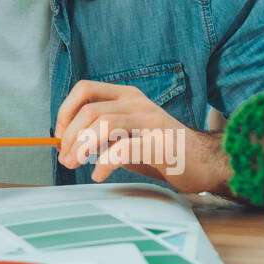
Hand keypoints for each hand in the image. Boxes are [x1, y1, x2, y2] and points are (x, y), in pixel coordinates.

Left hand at [53, 80, 230, 193]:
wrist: (205, 162)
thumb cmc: (161, 151)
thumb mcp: (126, 136)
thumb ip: (101, 136)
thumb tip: (65, 145)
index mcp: (126, 96)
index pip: (84, 89)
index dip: (65, 111)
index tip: (59, 136)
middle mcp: (137, 103)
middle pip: (89, 110)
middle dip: (69, 136)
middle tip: (64, 159)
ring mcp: (150, 121)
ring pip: (103, 124)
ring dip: (82, 147)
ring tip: (75, 164)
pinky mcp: (161, 144)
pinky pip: (124, 149)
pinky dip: (104, 163)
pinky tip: (98, 174)